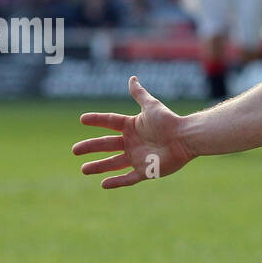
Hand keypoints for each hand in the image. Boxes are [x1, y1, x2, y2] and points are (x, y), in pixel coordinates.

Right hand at [72, 76, 194, 187]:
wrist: (186, 138)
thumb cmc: (170, 121)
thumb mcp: (151, 106)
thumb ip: (140, 94)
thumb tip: (132, 78)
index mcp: (132, 126)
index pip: (110, 122)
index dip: (97, 120)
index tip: (82, 119)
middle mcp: (132, 142)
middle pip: (107, 144)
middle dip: (90, 147)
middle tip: (75, 150)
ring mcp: (138, 157)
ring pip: (114, 163)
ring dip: (99, 166)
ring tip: (83, 169)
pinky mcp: (146, 171)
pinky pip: (128, 178)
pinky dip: (116, 182)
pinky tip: (103, 184)